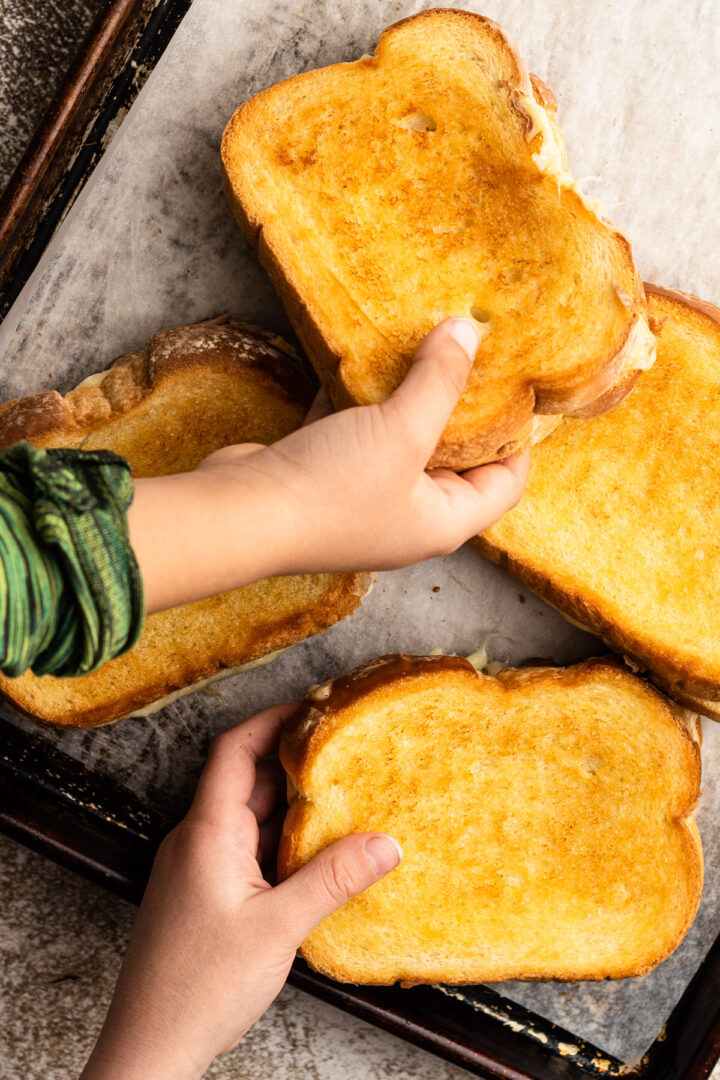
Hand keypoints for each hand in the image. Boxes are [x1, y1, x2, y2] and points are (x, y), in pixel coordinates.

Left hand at [80, 707, 401, 1079]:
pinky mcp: (204, 894)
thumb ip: (332, 882)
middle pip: (245, 780)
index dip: (270, 720)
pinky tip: (315, 852)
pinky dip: (280, 840)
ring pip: (248, 817)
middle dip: (292, 760)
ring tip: (342, 794)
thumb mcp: (277, 929)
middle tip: (343, 748)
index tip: (311, 707)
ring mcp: (198, 867)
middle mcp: (197, 840)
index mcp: (206, 833)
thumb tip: (386, 844)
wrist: (149, 1047)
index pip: (233, 751)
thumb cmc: (199, 988)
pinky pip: (246, 848)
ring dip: (289, 804)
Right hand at [129, 318, 528, 609]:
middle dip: (463, 410)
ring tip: (423, 347)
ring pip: (401, 443)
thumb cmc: (334, 488)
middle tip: (473, 356)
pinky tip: (362, 359)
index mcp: (442, 522)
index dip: (520, 440)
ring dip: (409, 400)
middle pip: (455, 460)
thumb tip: (470, 330)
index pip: (505, 484)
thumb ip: (440, 380)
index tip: (519, 388)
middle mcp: (407, 517)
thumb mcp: (402, 430)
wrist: (241, 514)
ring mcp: (363, 499)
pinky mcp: (323, 478)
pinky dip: (361, 401)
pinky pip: (355, 434)